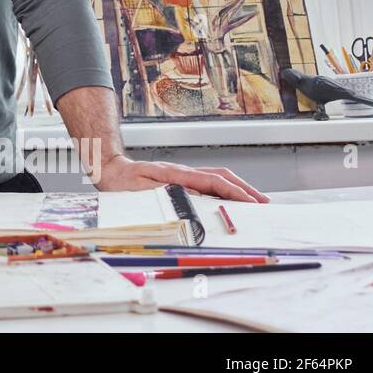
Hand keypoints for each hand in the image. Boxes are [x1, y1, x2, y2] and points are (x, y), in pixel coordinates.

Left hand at [93, 155, 267, 202]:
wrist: (109, 170)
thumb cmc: (122, 182)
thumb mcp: (142, 191)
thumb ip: (168, 194)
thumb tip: (194, 199)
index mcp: (177, 174)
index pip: (214, 182)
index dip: (234, 193)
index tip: (251, 203)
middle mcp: (183, 172)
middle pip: (221, 177)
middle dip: (244, 189)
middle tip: (263, 203)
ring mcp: (182, 175)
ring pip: (217, 178)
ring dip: (237, 188)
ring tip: (254, 201)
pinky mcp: (180, 179)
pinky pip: (208, 182)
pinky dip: (224, 190)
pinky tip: (230, 198)